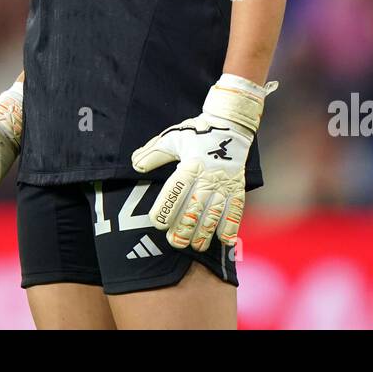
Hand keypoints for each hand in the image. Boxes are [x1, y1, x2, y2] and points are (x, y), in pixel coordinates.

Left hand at [131, 74, 276, 251]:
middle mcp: (208, 176)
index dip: (166, 208)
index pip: (176, 189)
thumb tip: (135, 165)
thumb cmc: (196, 133)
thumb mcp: (172, 138)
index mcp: (190, 164)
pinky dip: (231, 226)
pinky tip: (224, 241)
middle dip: (185, 228)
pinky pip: (236, 210)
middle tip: (174, 242)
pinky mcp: (237, 187)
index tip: (158, 223)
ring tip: (196, 246)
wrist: (230, 125)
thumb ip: (153, 153)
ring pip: (215, 212)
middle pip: (195, 207)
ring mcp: (224, 184)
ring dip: (205, 232)